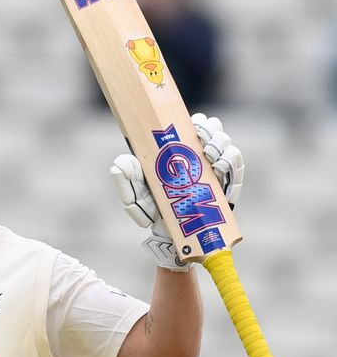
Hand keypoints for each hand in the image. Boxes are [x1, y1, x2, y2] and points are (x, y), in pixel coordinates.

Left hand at [110, 113, 244, 270]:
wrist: (171, 235)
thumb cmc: (152, 211)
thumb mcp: (134, 197)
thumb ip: (126, 180)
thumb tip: (120, 163)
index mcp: (179, 151)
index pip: (193, 125)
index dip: (197, 120)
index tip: (191, 123)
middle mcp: (200, 156)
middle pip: (214, 129)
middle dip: (209, 129)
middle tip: (200, 139)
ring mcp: (216, 170)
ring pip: (227, 144)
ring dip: (220, 143)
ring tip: (209, 154)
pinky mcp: (228, 186)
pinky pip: (237, 167)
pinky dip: (230, 160)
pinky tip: (218, 165)